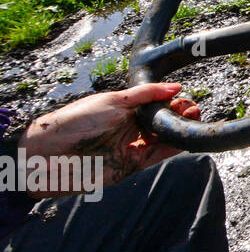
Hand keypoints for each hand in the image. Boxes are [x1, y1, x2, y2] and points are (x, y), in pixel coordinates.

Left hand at [17, 82, 198, 196]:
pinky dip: (175, 147)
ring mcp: (133, 145)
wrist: (51, 153)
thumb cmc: (76, 121)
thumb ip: (146, 94)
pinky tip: (186, 138)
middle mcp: (130, 127)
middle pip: (163, 120)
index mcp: (125, 109)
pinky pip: (159, 154)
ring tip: (194, 119)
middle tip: (193, 109)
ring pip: (165, 137)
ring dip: (181, 129)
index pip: (156, 104)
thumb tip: (176, 87)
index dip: (172, 101)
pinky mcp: (133, 164)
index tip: (186, 98)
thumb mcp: (113, 100)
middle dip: (181, 114)